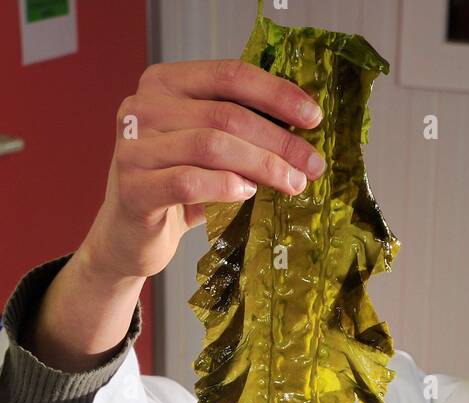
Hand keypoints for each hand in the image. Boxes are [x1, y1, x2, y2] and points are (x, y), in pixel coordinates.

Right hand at [84, 58, 326, 281]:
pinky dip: (225, 187)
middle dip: (278, 141)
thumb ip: (236, 130)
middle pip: (226, 114)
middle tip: (312, 165)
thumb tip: (300, 133)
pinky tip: (247, 192)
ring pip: (211, 146)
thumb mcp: (205, 149)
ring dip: (261, 165)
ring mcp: (134, 147)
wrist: (130, 234)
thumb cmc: (174, 188)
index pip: (229, 75)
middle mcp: (144, 107)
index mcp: (166, 83)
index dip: (276, 94)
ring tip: (291, 183)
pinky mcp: (134, 188)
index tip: (313, 118)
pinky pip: (189, 182)